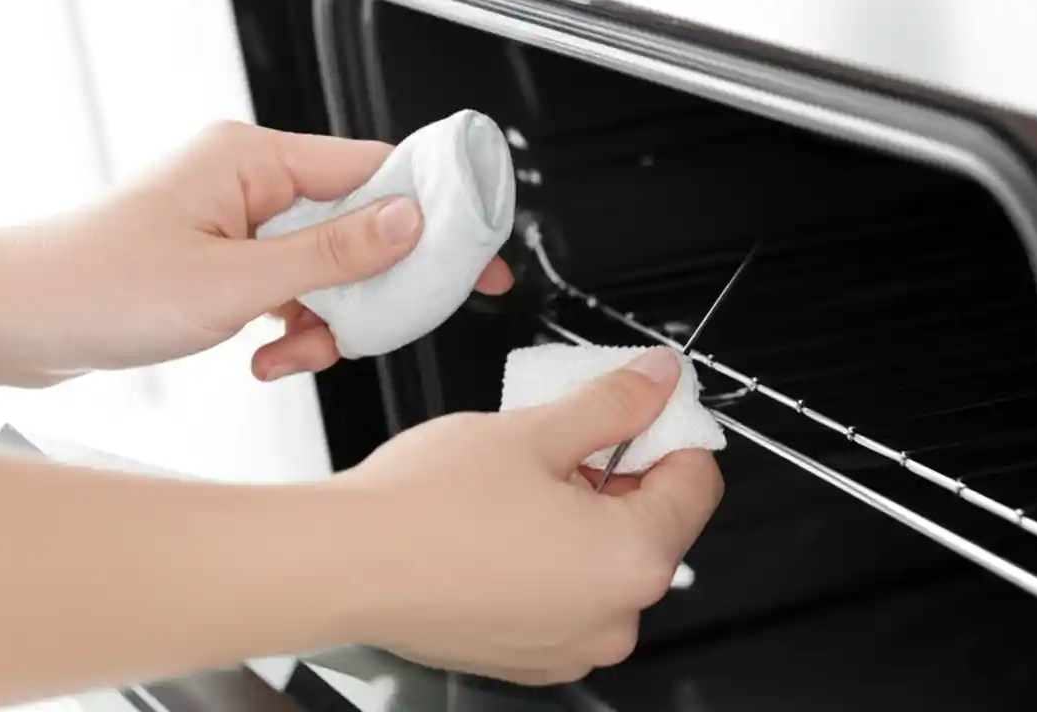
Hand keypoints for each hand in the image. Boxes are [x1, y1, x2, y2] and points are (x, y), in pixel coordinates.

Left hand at [0, 121, 511, 380]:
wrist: (20, 320)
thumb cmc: (98, 284)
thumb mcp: (236, 280)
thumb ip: (334, 253)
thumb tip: (409, 224)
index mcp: (255, 159)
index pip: (376, 170)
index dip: (434, 213)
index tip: (475, 250)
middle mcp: (250, 180)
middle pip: (358, 226)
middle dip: (367, 288)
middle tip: (378, 326)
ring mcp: (239, 220)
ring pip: (328, 269)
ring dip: (323, 321)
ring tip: (291, 351)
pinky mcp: (227, 257)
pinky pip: (292, 289)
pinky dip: (291, 328)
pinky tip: (266, 354)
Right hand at [336, 348, 723, 684]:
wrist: (338, 565)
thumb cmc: (423, 509)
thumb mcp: (536, 430)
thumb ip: (614, 402)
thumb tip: (658, 381)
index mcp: (633, 561)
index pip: (698, 481)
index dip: (670, 430)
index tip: (642, 405)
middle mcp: (614, 619)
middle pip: (655, 522)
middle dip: (622, 470)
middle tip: (569, 432)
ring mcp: (570, 645)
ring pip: (607, 558)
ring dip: (585, 511)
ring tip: (526, 476)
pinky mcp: (530, 655)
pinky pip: (567, 593)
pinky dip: (552, 554)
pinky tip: (505, 522)